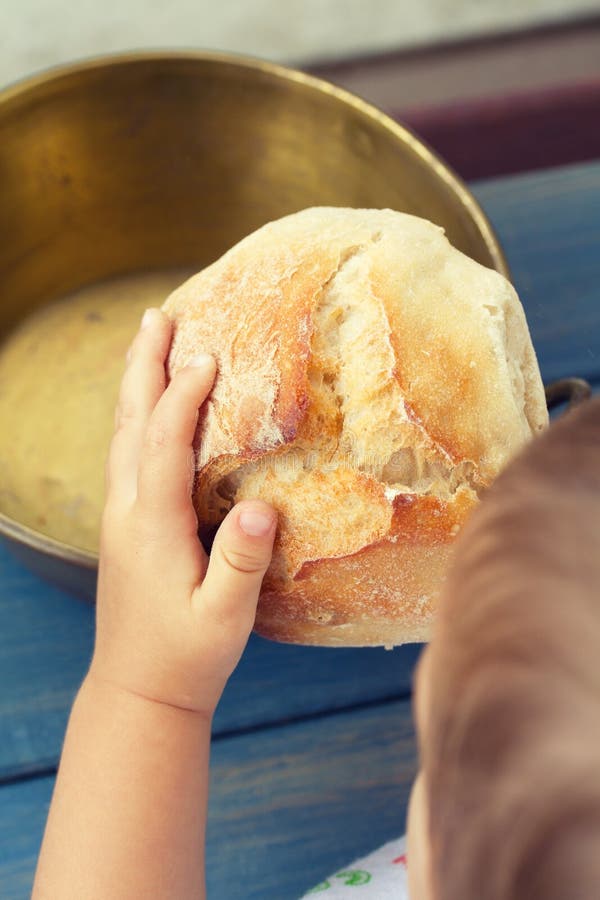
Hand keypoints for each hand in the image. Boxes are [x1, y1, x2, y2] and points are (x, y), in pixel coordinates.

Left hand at [91, 307, 276, 716]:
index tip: (206, 358)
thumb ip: (241, 563)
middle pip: (130, 424)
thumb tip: (260, 506)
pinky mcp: (124, 527)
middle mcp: (126, 513)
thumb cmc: (187, 657)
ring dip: (136, 386)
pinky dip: (137, 418)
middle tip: (157, 318)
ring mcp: (119, 519)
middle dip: (143, 368)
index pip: (163, 446)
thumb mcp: (224, 618)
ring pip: (122, 436)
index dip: (182, 398)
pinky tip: (149, 411)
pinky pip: (127, 455)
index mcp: (151, 527)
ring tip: (149, 344)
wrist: (139, 691)